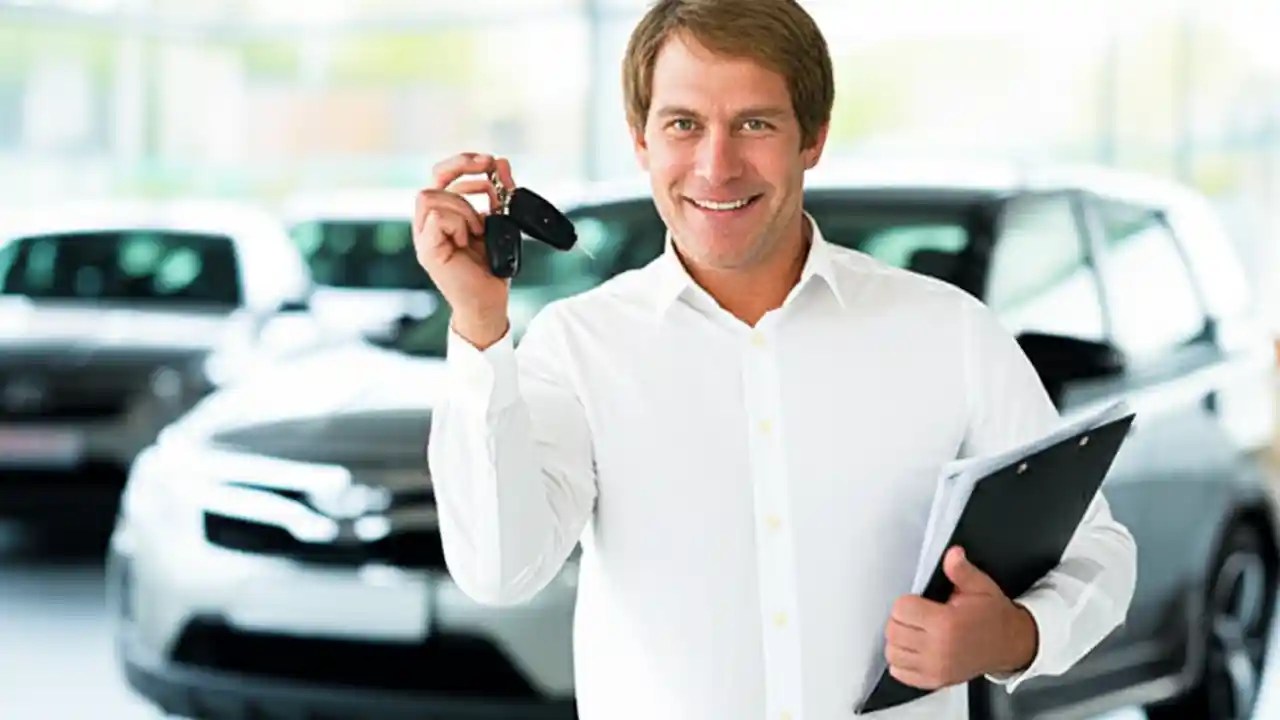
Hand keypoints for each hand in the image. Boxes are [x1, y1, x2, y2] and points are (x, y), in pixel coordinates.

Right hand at [413, 152, 516, 348]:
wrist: (489, 302)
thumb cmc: (491, 268)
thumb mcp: (501, 222)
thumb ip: (500, 194)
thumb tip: (500, 163)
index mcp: (443, 214)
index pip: (441, 175)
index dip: (462, 162)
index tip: (488, 161)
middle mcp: (428, 223)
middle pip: (434, 179)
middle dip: (463, 170)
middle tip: (489, 174)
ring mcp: (424, 237)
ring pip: (433, 196)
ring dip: (464, 208)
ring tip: (478, 230)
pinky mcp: (427, 250)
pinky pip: (437, 217)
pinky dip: (459, 223)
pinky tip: (469, 239)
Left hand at [884, 547, 1038, 690]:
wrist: (1011, 644)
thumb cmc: (993, 616)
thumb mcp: (981, 587)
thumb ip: (961, 570)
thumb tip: (952, 554)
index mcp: (946, 623)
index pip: (901, 609)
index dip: (907, 601)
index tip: (919, 602)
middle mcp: (939, 649)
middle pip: (893, 630)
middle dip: (901, 619)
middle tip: (916, 616)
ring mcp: (936, 668)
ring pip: (893, 652)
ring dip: (898, 640)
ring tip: (914, 631)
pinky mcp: (935, 681)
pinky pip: (900, 673)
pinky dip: (901, 661)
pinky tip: (913, 650)